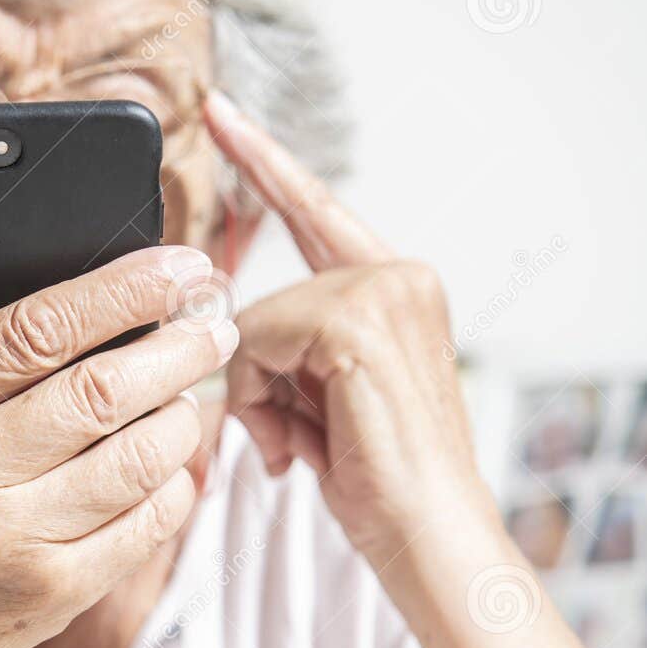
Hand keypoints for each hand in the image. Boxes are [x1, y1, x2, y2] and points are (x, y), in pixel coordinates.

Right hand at [0, 218, 236, 647]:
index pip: (35, 329)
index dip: (123, 291)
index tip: (179, 265)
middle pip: (100, 392)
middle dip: (178, 347)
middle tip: (215, 320)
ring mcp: (5, 544)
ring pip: (135, 459)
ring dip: (183, 415)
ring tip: (195, 387)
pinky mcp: (47, 597)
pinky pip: (142, 527)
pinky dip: (174, 486)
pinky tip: (173, 461)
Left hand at [205, 91, 495, 571]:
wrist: (430, 537)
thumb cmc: (378, 480)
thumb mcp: (321, 399)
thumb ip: (283, 349)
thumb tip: (219, 339)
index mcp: (393, 287)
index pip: (312, 210)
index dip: (261, 161)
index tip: (218, 111)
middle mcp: (398, 275)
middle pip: (263, 297)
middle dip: (256, 376)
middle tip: (298, 432)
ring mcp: (384, 291)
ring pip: (255, 324)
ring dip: (260, 397)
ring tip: (310, 444)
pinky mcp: (359, 319)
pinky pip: (259, 343)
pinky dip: (263, 401)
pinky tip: (307, 441)